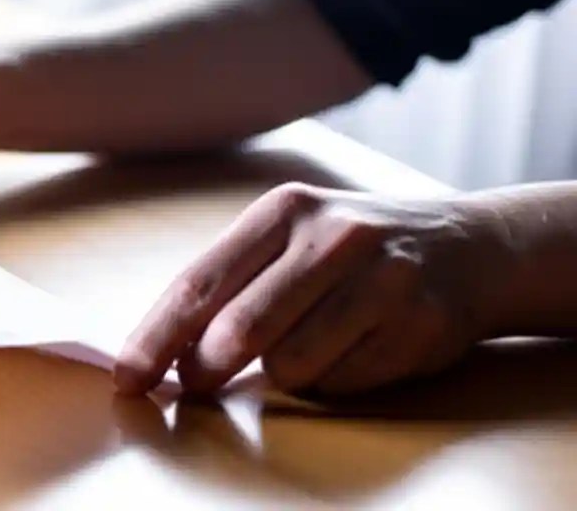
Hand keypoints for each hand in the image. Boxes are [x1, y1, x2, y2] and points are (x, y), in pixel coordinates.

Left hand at [114, 182, 514, 396]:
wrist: (467, 246)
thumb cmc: (347, 250)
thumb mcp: (288, 238)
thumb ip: (229, 285)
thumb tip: (166, 355)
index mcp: (283, 211)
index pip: (199, 283)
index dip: (156, 338)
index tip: (127, 377)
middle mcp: (332, 237)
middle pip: (240, 330)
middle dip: (206, 369)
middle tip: (197, 383)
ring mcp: (381, 280)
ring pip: (289, 366)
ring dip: (280, 375)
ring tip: (306, 342)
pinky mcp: (418, 325)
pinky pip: (341, 384)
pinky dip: (331, 381)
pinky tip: (355, 347)